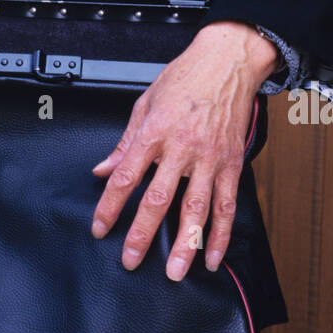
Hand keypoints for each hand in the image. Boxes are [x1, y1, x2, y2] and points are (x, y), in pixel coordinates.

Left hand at [90, 21, 278, 279]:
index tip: (100, 227)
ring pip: (197, 209)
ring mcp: (210, 158)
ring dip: (186, 244)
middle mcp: (182, 148)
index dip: (110, 205)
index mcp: (155, 131)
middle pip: (159, 198)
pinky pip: (227, 205)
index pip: (126, 175)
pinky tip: (213, 256)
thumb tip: (102, 169)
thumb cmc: (186, 76)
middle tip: (130, 259)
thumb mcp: (145, 102)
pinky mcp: (232, 163)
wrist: (227, 61)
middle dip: (142, 233)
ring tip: (175, 271)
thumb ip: (125, 141)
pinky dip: (221, 234)